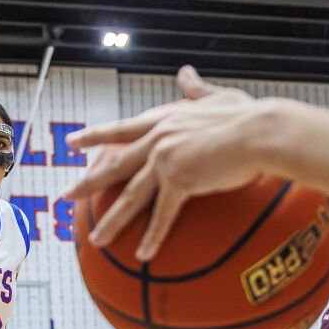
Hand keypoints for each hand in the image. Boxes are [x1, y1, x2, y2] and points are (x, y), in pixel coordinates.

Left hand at [63, 67, 268, 258]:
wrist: (261, 131)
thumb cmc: (249, 116)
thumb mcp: (219, 97)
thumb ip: (198, 89)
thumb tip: (186, 73)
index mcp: (164, 119)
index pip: (121, 129)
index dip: (95, 137)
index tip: (73, 143)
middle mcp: (158, 139)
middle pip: (115, 165)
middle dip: (87, 182)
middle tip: (66, 195)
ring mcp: (166, 160)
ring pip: (131, 196)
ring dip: (112, 221)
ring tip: (96, 240)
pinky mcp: (181, 181)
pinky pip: (163, 215)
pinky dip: (153, 237)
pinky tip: (142, 255)